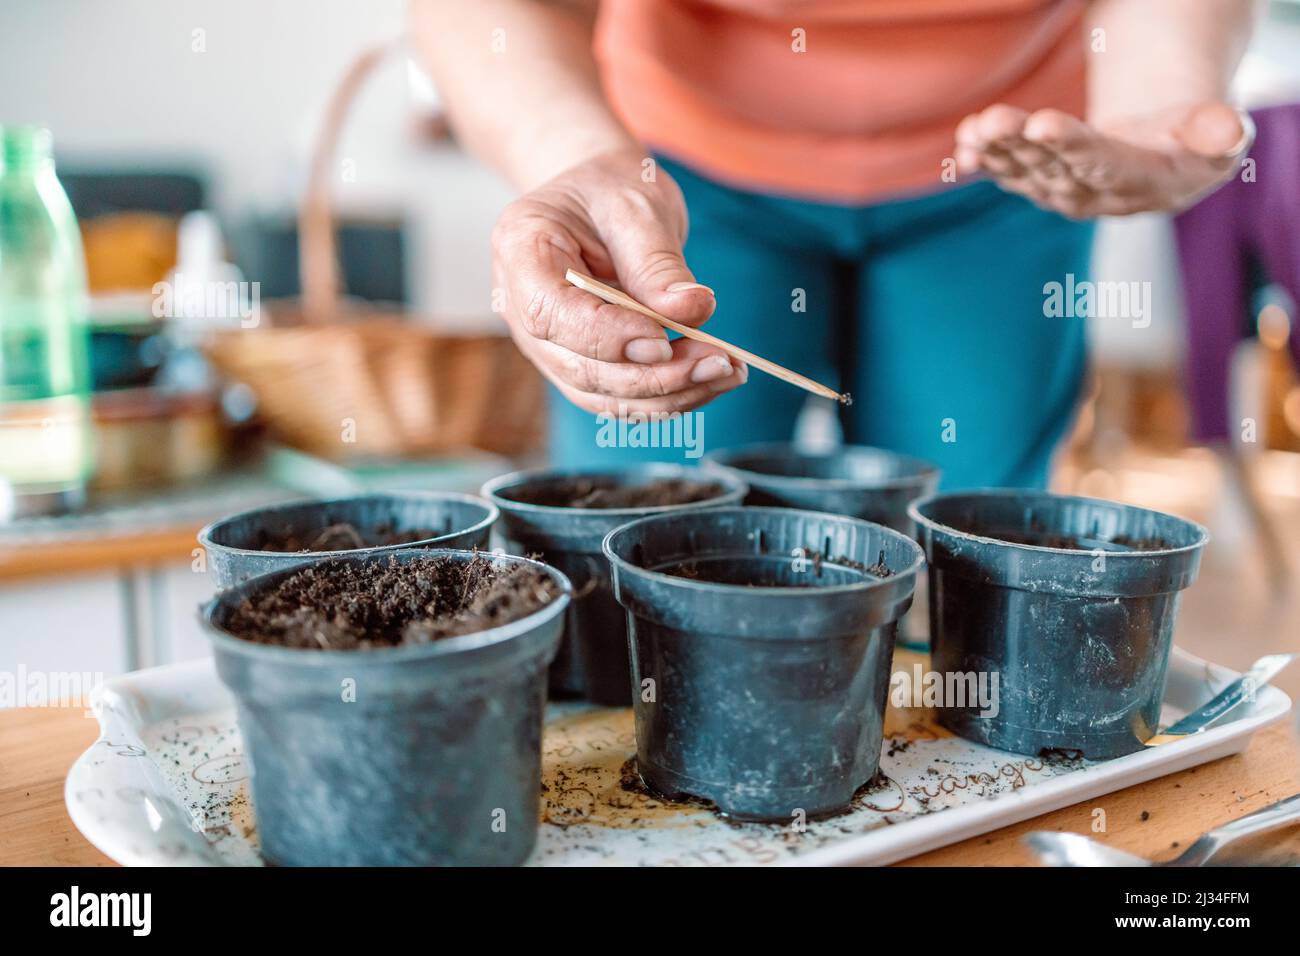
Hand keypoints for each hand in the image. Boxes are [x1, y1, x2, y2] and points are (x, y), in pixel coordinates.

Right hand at [490, 148, 744, 415]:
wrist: (600, 198)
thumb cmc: (611, 189)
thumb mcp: (637, 205)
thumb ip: (658, 262)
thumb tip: (692, 312)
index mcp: (521, 250)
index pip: (551, 313)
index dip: (607, 337)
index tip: (664, 340)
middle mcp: (521, 307)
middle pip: (580, 366)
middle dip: (654, 374)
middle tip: (720, 362)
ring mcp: (545, 345)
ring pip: (602, 393)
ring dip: (668, 393)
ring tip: (727, 373)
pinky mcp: (577, 365)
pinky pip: (618, 397)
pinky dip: (666, 396)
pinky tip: (710, 380)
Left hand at [954, 101, 1250, 217]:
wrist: (1166, 159)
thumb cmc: (1194, 142)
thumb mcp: (1218, 137)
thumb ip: (1217, 133)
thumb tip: (1227, 130)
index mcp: (1138, 183)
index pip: (1100, 162)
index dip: (1071, 144)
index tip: (1044, 123)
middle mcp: (1092, 194)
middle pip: (1052, 166)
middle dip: (1020, 143)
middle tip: (995, 121)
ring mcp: (1060, 191)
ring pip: (1024, 169)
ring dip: (995, 150)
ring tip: (975, 127)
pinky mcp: (1038, 182)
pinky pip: (1007, 172)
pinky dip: (983, 161)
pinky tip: (960, 149)